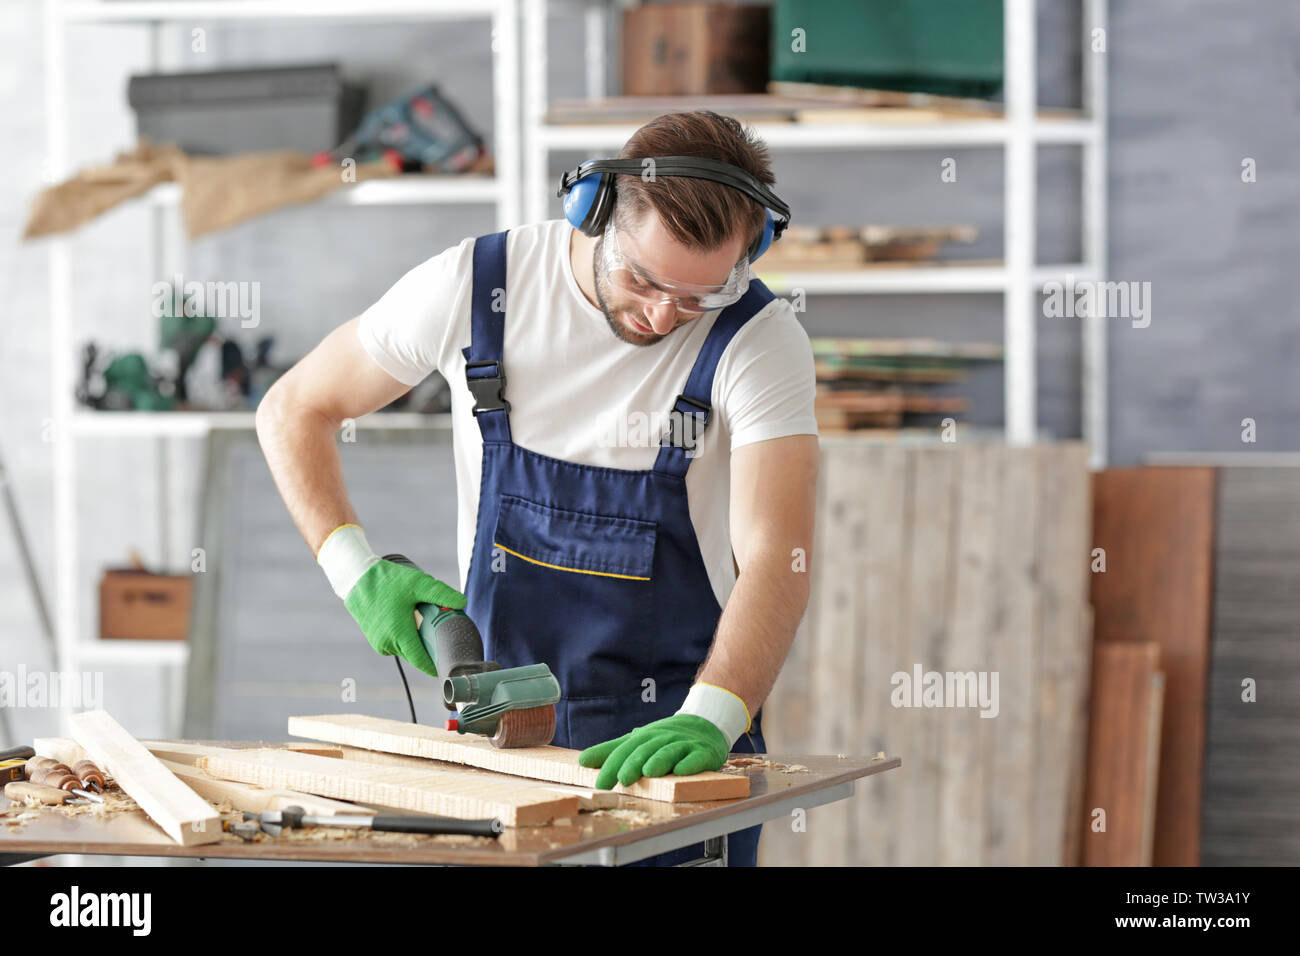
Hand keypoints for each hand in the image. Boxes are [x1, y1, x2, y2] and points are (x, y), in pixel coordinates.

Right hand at [344, 558, 465, 676]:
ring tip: (423, 621)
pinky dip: (405, 637)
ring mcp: (379, 643)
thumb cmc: (387, 581)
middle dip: (429, 647)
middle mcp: (387, 644)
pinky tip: (409, 621)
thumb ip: (442, 594)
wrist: (356, 579)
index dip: (435, 666)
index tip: (447, 667)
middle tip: (441, 632)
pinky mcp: (374, 639)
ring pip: (405, 649)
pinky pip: (395, 644)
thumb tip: (463, 603)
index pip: (421, 661)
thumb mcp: (419, 584)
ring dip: (416, 641)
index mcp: (399, 635)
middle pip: (415, 655)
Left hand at [578, 714, 728, 789]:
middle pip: (645, 750)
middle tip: (622, 779)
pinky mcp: (703, 752)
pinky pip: (696, 757)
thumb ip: (611, 751)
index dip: (612, 765)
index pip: (625, 750)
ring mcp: (683, 745)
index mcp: (644, 737)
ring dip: (659, 761)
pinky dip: (689, 764)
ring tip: (648, 772)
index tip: (600, 783)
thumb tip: (582, 761)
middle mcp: (662, 739)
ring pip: (669, 752)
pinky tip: (681, 770)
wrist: (704, 724)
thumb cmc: (664, 739)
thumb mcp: (637, 741)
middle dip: (633, 764)